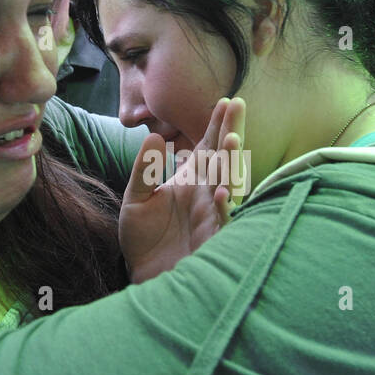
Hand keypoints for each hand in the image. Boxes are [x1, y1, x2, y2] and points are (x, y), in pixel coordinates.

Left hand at [119, 97, 246, 282]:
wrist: (141, 273)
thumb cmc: (142, 236)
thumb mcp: (136, 198)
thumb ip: (144, 170)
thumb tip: (154, 138)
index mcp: (192, 179)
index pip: (209, 145)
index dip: (218, 124)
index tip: (226, 101)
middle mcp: (207, 193)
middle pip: (224, 158)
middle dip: (231, 131)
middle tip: (238, 106)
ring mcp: (211, 215)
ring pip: (228, 185)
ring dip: (231, 164)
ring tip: (232, 141)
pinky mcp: (210, 239)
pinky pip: (222, 222)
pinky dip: (224, 209)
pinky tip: (221, 193)